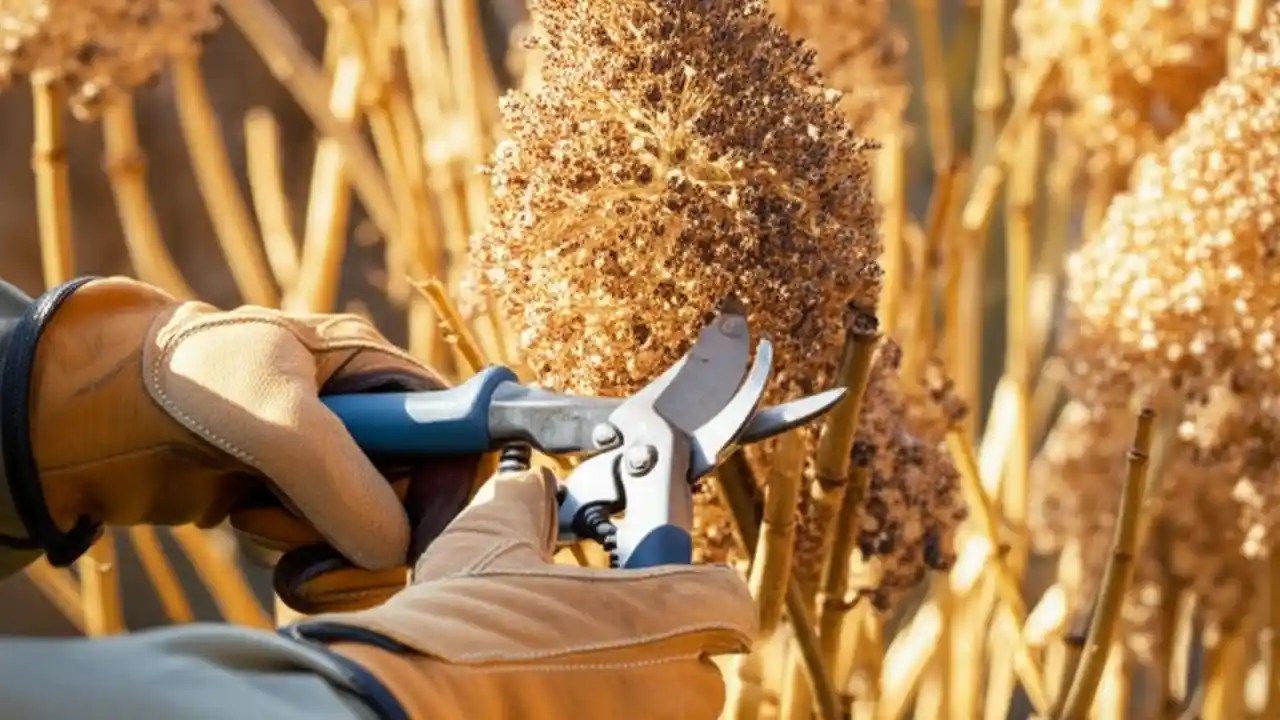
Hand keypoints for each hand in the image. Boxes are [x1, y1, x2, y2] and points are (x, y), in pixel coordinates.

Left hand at [22, 276, 475, 569]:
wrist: (97, 411)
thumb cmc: (188, 379)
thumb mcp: (272, 414)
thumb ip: (341, 479)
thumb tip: (395, 549)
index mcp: (376, 369)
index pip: (457, 433)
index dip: (447, 487)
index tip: (414, 534)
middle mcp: (367, 420)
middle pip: (419, 500)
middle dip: (368, 533)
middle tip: (313, 546)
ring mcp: (335, 467)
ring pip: (373, 538)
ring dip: (319, 546)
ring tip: (254, 513)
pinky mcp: (301, 507)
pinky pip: (330, 556)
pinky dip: (293, 558)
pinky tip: (244, 523)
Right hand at [289, 468, 757, 719]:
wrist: (394, 718)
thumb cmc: (455, 637)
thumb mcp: (486, 544)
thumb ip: (522, 504)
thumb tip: (526, 488)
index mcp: (675, 618)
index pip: (726, 594)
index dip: (686, 576)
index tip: (640, 569)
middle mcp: (682, 693)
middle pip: (695, 652)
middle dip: (647, 632)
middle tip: (583, 615)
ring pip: (656, 702)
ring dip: (621, 678)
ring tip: (552, 658)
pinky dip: (592, 710)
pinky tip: (537, 695)